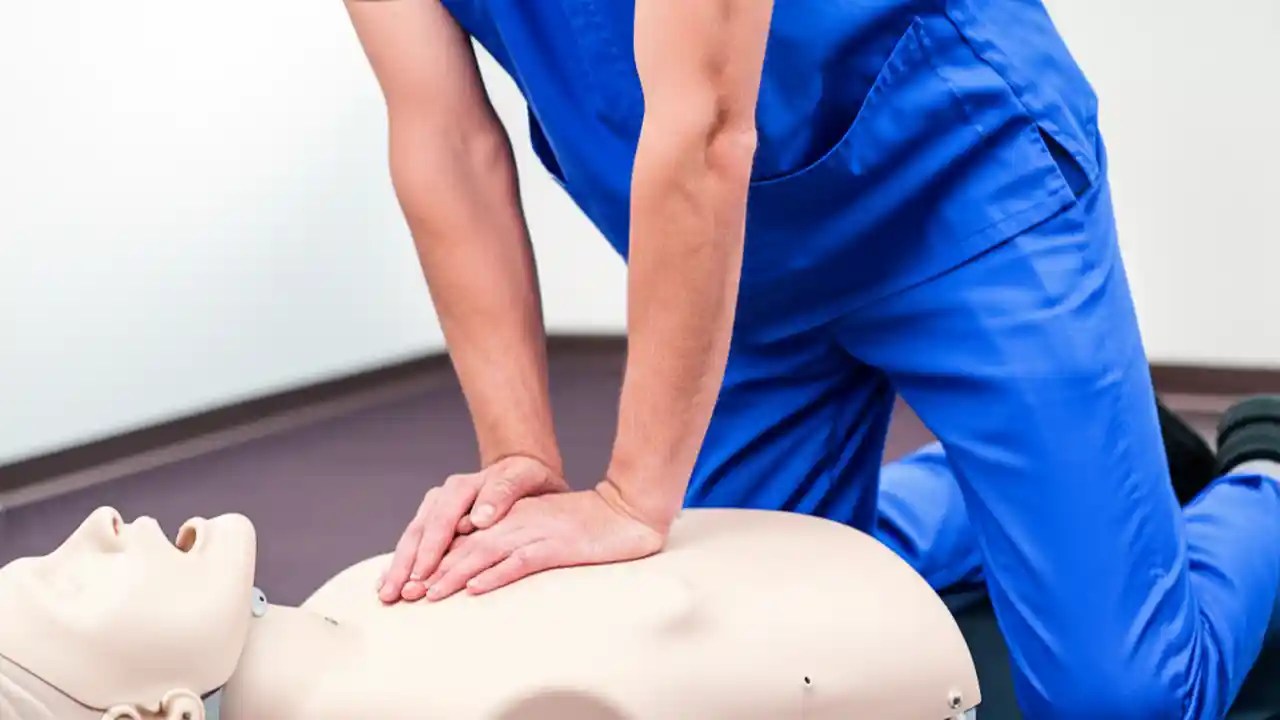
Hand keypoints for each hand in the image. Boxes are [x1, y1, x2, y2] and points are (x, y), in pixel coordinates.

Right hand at [378, 455, 567, 602]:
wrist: (523, 476)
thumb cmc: (526, 481)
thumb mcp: (523, 478)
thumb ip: (502, 493)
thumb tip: (478, 519)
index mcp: (462, 486)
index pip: (442, 519)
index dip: (431, 548)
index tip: (423, 574)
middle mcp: (443, 497)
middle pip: (420, 530)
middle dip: (406, 563)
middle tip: (396, 592)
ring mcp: (436, 509)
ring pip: (412, 538)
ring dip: (399, 567)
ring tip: (387, 594)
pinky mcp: (434, 523)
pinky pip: (414, 544)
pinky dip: (402, 564)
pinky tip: (388, 583)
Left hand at [416, 482, 667, 601]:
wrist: (625, 513)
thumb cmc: (582, 524)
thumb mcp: (538, 527)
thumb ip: (508, 540)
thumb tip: (472, 565)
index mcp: (508, 513)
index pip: (461, 536)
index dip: (430, 558)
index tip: (405, 581)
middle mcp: (515, 519)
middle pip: (464, 543)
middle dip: (432, 568)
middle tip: (405, 593)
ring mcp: (535, 530)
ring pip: (485, 550)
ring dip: (454, 573)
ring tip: (431, 593)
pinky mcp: (556, 545)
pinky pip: (521, 560)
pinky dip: (497, 574)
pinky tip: (476, 588)